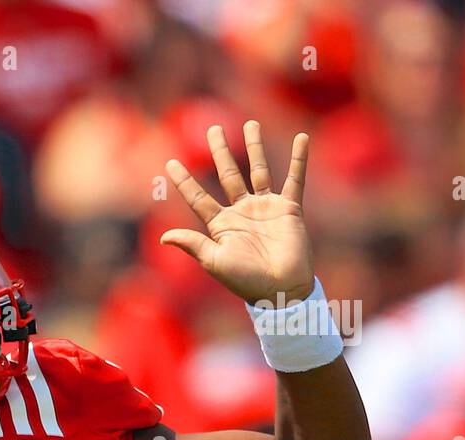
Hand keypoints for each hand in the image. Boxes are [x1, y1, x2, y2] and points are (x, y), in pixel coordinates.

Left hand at [161, 121, 314, 305]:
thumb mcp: (214, 261)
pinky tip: (302, 139)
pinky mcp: (289, 208)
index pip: (198, 197)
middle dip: (220, 151)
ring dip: (254, 147)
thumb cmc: (245, 280)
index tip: (170, 163)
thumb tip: (163, 237)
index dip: (184, 181)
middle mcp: (241, 211)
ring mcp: (265, 207)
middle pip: (228, 174)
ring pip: (258, 170)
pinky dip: (299, 159)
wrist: (280, 289)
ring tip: (250, 124)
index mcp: (220, 224)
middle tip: (213, 128)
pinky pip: (295, 179)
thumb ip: (192, 244)